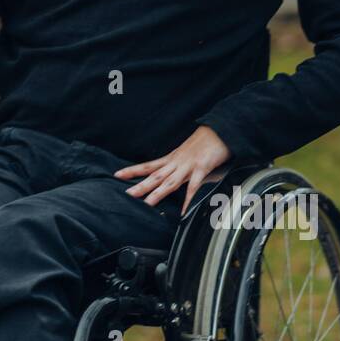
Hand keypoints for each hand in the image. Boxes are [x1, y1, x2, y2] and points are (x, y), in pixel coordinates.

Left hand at [115, 126, 230, 214]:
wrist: (222, 129)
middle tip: (126, 195)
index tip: (117, 175)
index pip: (148, 165)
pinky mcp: (202, 168)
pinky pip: (194, 187)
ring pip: (169, 182)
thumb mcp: (186, 152)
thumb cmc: (206, 141)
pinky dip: (188, 200)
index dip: (132, 170)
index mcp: (171, 158)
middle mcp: (176, 162)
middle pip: (154, 176)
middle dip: (140, 186)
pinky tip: (184, 211)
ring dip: (157, 194)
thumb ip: (177, 165)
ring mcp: (188, 165)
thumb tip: (169, 175)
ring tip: (146, 205)